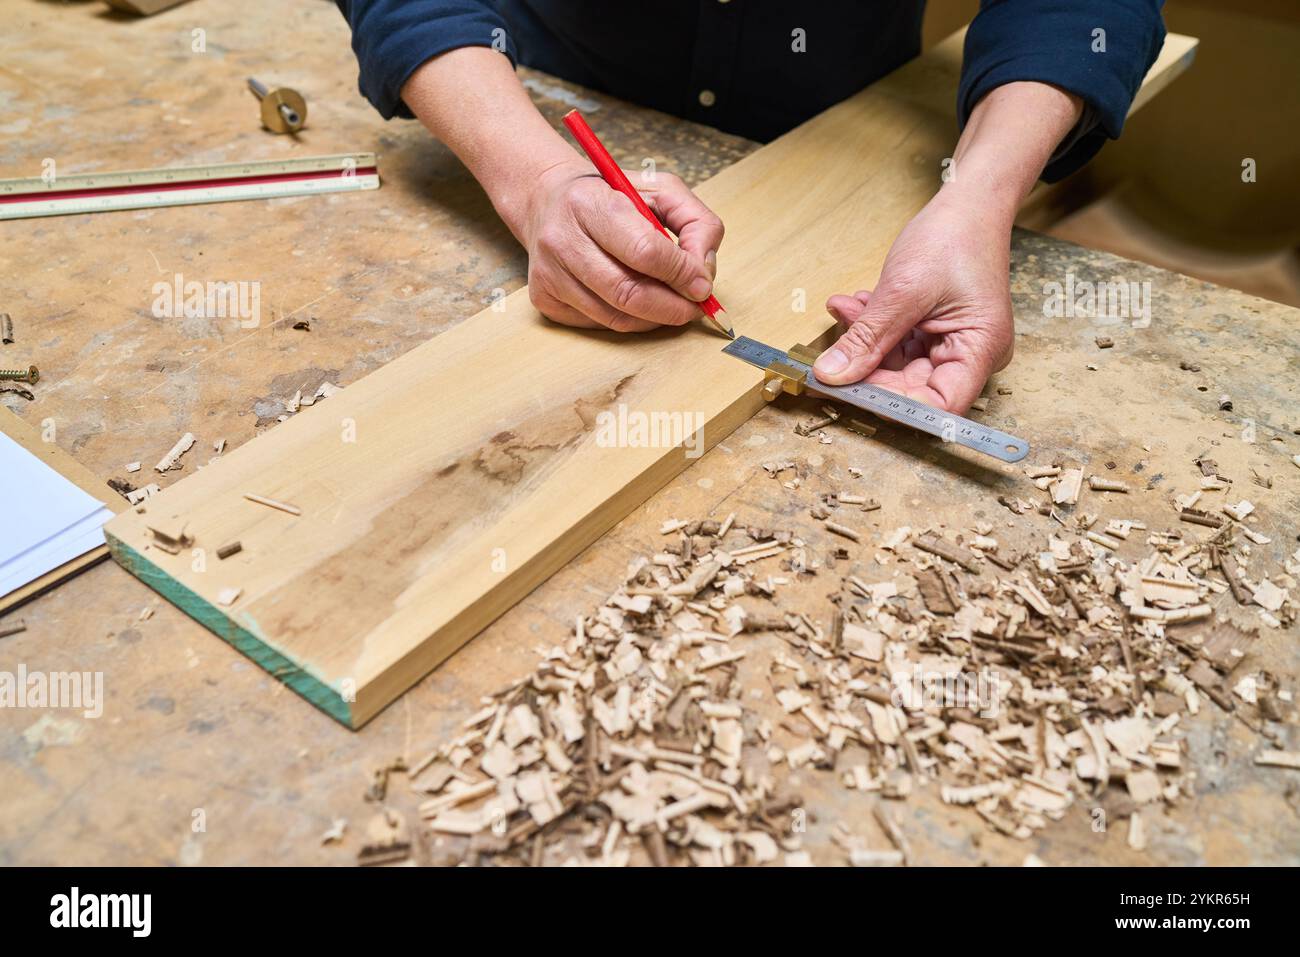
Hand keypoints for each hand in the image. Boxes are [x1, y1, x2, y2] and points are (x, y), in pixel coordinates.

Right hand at [521, 157, 723, 331]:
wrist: (547, 201)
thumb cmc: (610, 196)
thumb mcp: (659, 189)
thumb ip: (695, 223)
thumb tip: (703, 273)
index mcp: (590, 202)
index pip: (644, 251)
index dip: (681, 274)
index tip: (702, 285)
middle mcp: (562, 239)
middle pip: (629, 292)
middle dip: (672, 308)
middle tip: (694, 308)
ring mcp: (550, 272)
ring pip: (616, 317)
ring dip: (654, 318)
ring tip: (671, 304)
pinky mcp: (545, 298)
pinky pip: (599, 324)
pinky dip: (629, 320)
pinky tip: (636, 302)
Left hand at [812, 188, 1013, 413]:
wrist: (967, 202)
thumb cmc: (955, 236)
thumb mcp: (903, 290)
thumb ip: (867, 338)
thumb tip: (832, 375)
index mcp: (980, 349)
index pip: (939, 406)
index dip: (895, 405)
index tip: (851, 392)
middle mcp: (970, 354)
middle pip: (913, 389)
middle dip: (868, 370)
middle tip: (829, 362)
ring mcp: (950, 344)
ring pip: (897, 366)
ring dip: (865, 343)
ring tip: (844, 311)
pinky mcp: (933, 333)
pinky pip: (896, 345)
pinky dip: (872, 329)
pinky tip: (853, 305)